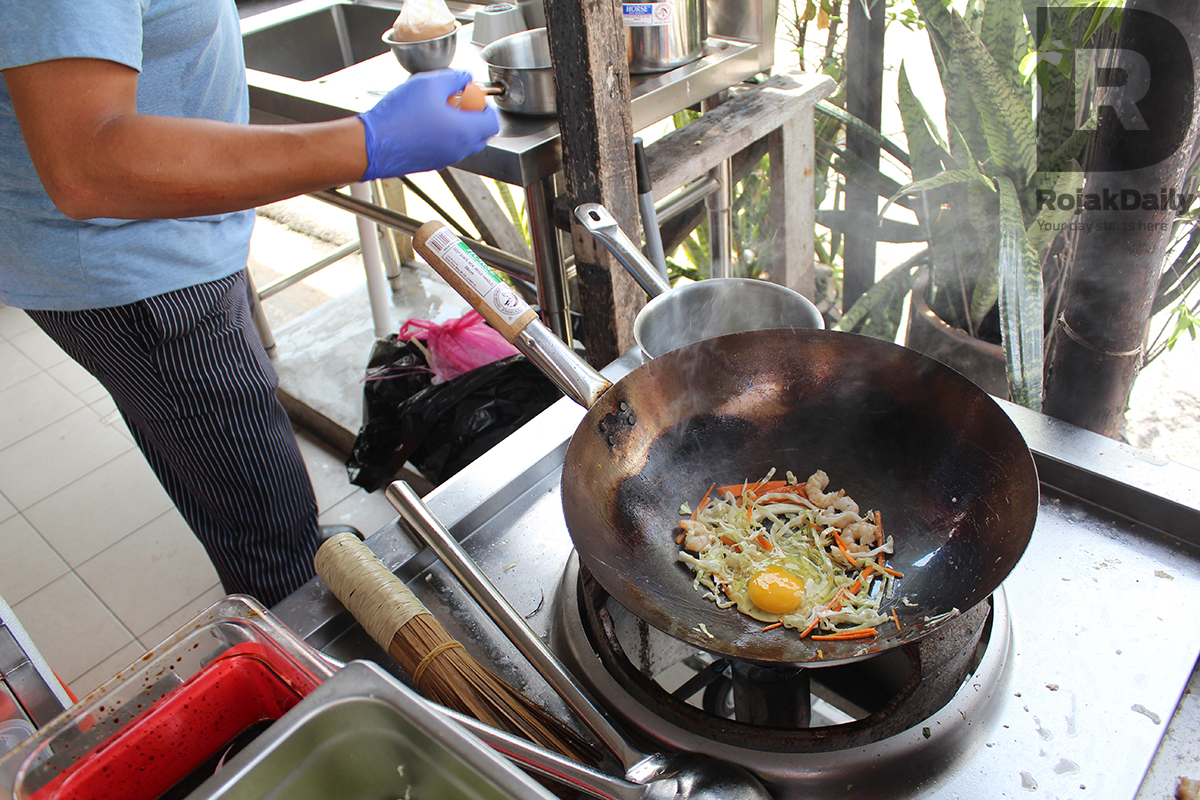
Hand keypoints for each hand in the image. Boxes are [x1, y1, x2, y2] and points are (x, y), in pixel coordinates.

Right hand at [358, 70, 499, 181]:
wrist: (373, 143)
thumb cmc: (399, 115)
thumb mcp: (429, 83)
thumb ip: (454, 78)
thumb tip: (466, 78)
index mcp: (464, 131)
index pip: (493, 123)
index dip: (486, 107)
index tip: (473, 96)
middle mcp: (459, 150)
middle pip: (480, 135)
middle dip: (473, 117)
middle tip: (456, 102)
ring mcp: (445, 159)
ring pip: (463, 143)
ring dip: (457, 126)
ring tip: (437, 110)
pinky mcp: (431, 164)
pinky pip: (446, 149)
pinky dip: (444, 136)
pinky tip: (424, 122)